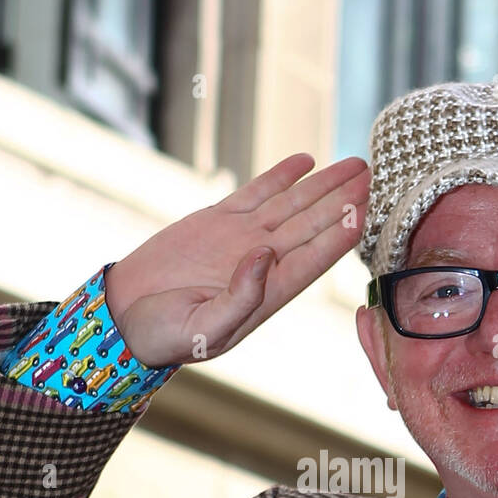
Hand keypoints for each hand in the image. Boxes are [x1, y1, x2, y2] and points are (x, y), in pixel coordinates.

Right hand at [104, 153, 369, 366]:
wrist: (126, 320)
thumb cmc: (164, 337)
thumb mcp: (204, 330)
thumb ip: (240, 297)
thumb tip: (265, 254)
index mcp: (266, 293)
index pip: (314, 259)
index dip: (340, 234)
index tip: (365, 210)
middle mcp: (262, 263)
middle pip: (312, 225)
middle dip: (343, 200)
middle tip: (372, 174)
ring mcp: (241, 239)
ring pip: (292, 204)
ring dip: (323, 184)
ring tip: (354, 164)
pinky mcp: (216, 221)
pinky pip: (256, 193)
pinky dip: (281, 176)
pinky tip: (305, 160)